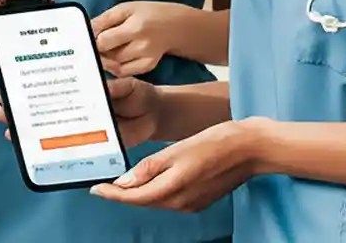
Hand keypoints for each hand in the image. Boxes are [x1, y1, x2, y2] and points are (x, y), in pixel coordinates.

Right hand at [0, 76, 161, 149]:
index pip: (49, 88)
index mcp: (79, 90)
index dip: (28, 89)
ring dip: (27, 133)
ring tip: (9, 131)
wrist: (154, 115)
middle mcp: (74, 109)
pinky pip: (68, 149)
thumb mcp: (126, 85)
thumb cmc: (137, 94)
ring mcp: (79, 128)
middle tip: (0, 111)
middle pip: (41, 111)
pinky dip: (52, 152)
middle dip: (17, 112)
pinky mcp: (89, 145)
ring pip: (48, 131)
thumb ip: (114, 88)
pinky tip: (35, 152)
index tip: (7, 87)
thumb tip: (101, 90)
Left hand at [90, 120, 257, 212]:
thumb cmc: (215, 142)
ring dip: (139, 192)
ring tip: (122, 181)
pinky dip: (156, 190)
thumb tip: (123, 184)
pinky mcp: (200, 199)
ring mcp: (192, 203)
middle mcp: (181, 203)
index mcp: (173, 190)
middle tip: (103, 184)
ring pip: (156, 200)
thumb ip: (149, 168)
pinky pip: (170, 198)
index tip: (95, 188)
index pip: (134, 197)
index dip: (112, 194)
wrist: (250, 148)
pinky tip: (151, 179)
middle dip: (122, 194)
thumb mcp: (177, 150)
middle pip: (143, 201)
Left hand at [92, 1, 186, 76]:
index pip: (103, 41)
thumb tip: (85, 30)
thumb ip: (104, 20)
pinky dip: (115, 66)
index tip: (88, 35)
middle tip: (98, 41)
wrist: (176, 26)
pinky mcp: (148, 67)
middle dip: (98, 49)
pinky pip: (123, 72)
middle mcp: (141, 46)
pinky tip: (116, 56)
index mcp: (135, 27)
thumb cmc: (149, 13)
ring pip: (113, 65)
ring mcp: (145, 59)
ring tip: (108, 46)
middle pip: (107, 55)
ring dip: (105, 58)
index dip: (92, 39)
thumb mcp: (126, 9)